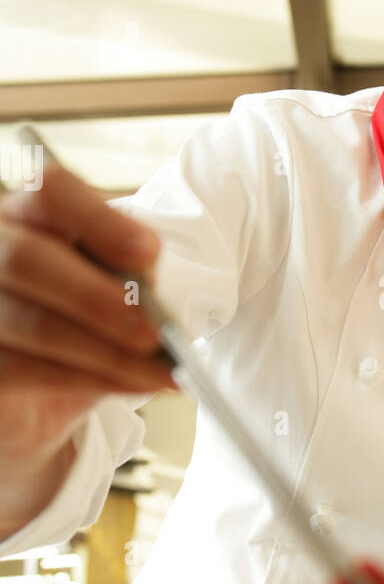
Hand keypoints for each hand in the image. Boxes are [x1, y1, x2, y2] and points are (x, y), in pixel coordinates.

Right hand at [0, 161, 177, 473]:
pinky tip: (133, 384)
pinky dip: (89, 380)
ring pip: (33, 323)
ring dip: (107, 352)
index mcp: (26, 215)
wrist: (35, 392)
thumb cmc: (79, 323)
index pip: (51, 192)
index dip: (99, 220)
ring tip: (159, 370)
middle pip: (28, 258)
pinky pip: (25, 370)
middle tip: (153, 331)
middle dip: (97, 298)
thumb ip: (126, 278)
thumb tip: (154, 300)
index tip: (149, 253)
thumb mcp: (109, 288)